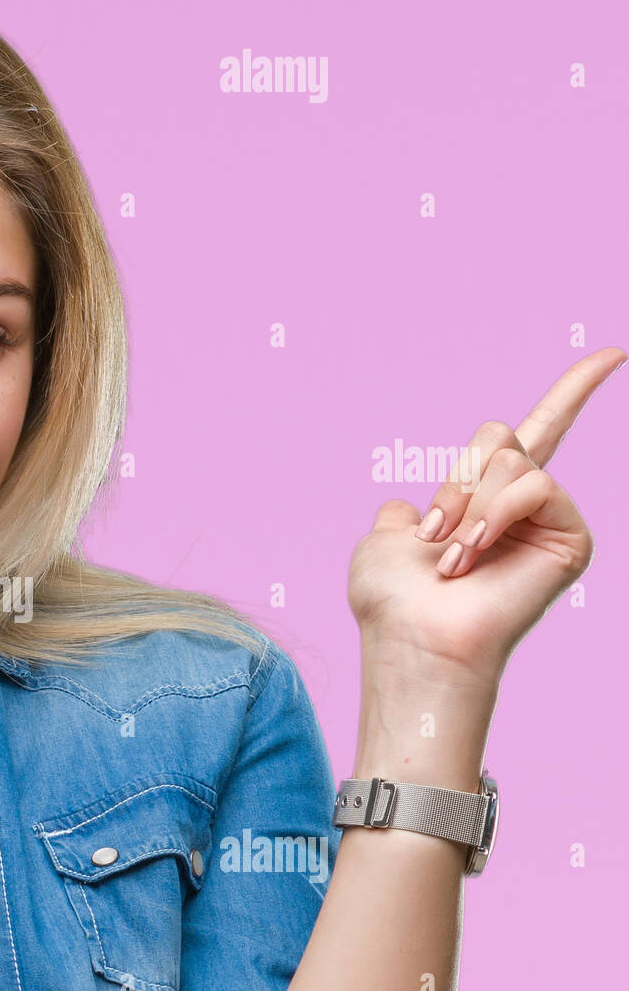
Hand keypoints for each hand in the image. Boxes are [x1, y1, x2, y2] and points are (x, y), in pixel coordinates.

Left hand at [347, 347, 623, 688]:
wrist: (412, 636)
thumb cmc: (392, 601)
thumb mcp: (383, 542)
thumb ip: (398, 516)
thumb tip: (406, 508)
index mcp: (483, 503)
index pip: (533, 434)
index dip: (573, 392)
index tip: (613, 354)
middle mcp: (523, 507)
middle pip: (499, 435)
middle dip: (457, 479)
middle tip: (437, 533)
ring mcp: (549, 521)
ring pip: (512, 460)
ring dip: (469, 504)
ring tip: (453, 558)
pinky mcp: (571, 536)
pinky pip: (536, 484)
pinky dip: (495, 513)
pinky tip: (475, 554)